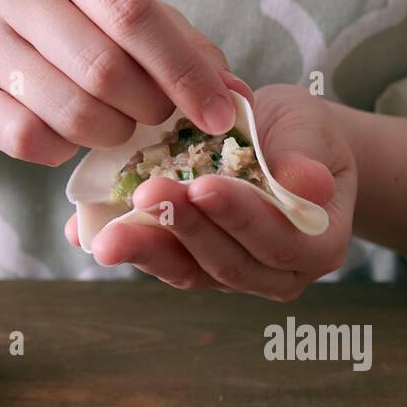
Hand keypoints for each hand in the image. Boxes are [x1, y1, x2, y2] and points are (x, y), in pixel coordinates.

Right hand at [0, 0, 243, 165]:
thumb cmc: (78, 27)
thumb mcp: (133, 20)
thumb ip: (188, 49)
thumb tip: (235, 96)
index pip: (131, 12)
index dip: (183, 72)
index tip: (217, 114)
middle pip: (103, 68)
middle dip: (150, 107)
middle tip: (161, 118)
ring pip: (70, 112)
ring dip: (113, 134)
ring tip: (120, 126)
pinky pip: (32, 142)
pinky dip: (66, 151)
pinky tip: (71, 135)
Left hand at [65, 84, 355, 300]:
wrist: (284, 144)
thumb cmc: (303, 134)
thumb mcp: (311, 131)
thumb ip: (307, 157)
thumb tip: (312, 184)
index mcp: (319, 246)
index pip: (279, 239)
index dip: (241, 216)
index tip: (203, 185)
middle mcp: (279, 274)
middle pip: (231, 263)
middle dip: (186, 230)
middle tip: (148, 194)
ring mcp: (234, 275)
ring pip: (191, 271)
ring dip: (149, 249)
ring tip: (109, 232)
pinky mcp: (196, 267)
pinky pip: (164, 262)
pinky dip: (128, 246)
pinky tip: (87, 233)